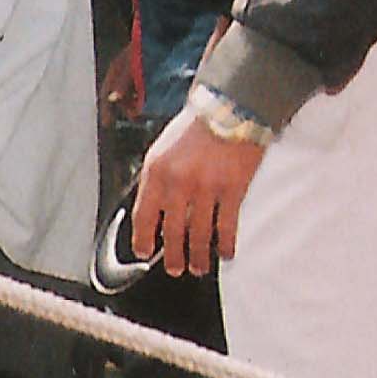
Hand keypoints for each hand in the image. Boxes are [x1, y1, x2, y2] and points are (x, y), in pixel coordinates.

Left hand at [128, 109, 268, 278]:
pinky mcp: (233, 190)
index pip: (144, 215)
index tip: (144, 251)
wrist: (231, 109)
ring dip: (198, 256)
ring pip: (199, 235)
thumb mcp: (162, 149)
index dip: (143, 238)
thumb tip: (153, 210)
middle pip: (172, 231)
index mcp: (157, 172)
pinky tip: (225, 253)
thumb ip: (156, 179)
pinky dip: (225, 244)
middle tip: (175, 268)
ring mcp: (207, 189)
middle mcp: (179, 183)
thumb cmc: (196, 129)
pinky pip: (227, 226)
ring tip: (197, 267)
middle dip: (173, 256)